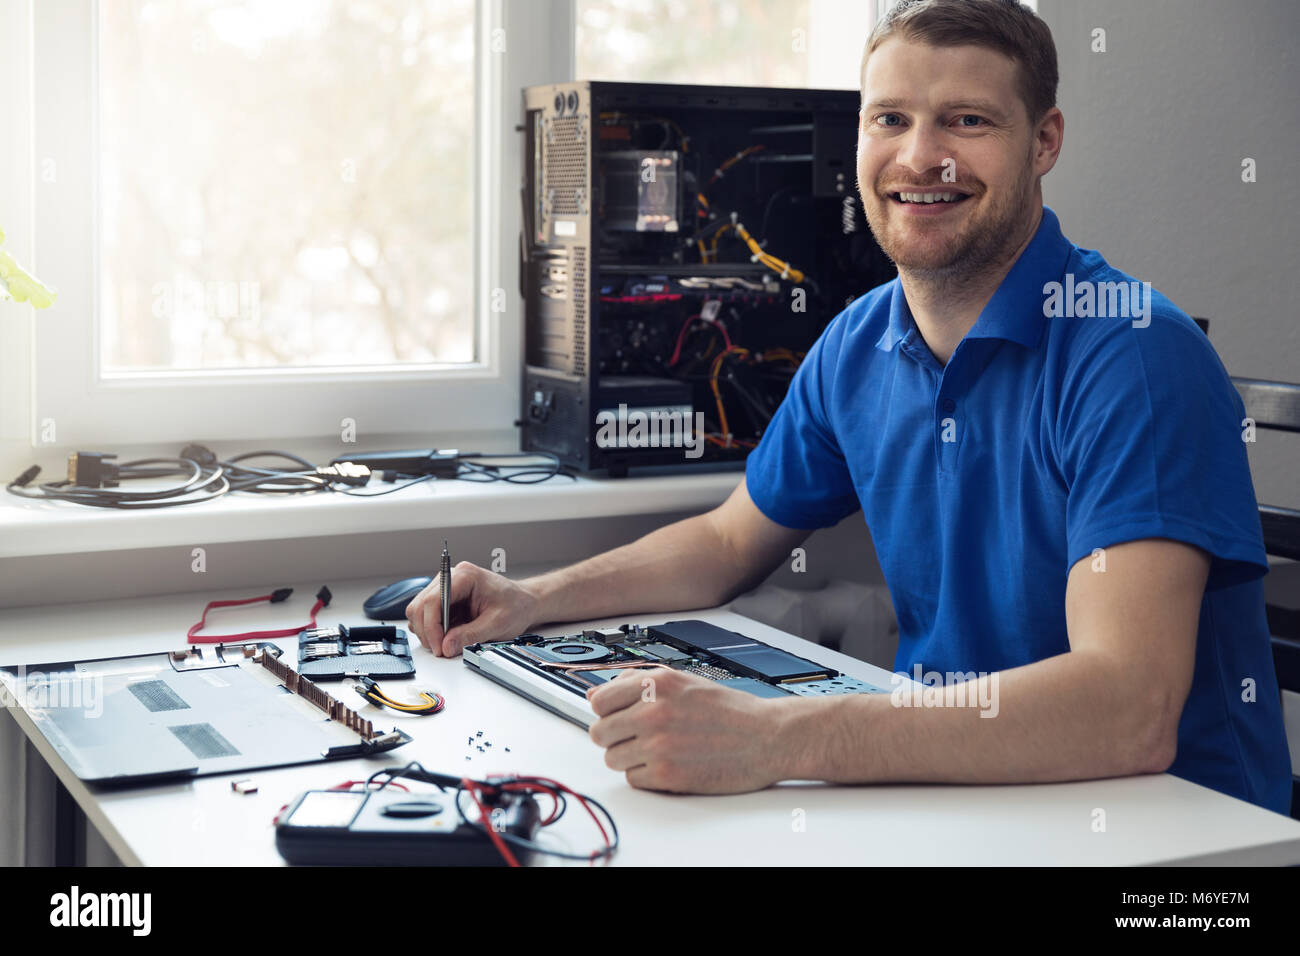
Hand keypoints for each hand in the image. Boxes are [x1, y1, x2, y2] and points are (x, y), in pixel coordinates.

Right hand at [405, 561, 541, 657]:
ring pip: (419, 611)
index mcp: (465, 576)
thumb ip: (470, 635)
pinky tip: (448, 636)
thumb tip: (447, 646)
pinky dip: (432, 630)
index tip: (439, 646)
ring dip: (428, 631)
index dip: (432, 627)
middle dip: (428, 632)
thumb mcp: (497, 624)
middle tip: (441, 650)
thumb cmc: (516, 605)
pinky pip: (427, 615)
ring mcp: (446, 587)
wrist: (525, 602)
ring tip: (445, 644)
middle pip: (420, 605)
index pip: (433, 600)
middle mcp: (451, 578)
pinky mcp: (446, 599)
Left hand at [587, 666, 790, 793]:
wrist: (768, 737)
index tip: (617, 715)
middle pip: (600, 732)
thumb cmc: (729, 710)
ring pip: (612, 759)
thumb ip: (636, 684)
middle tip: (638, 736)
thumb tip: (594, 693)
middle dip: (615, 736)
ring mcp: (659, 745)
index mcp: (657, 683)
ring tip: (657, 750)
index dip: (607, 711)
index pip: (599, 701)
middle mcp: (654, 711)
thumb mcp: (683, 682)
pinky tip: (669, 764)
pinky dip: (646, 776)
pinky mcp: (667, 775)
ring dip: (629, 758)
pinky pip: (632, 779)